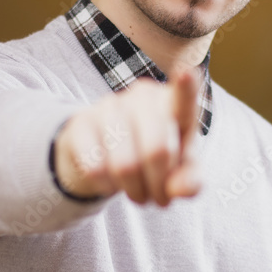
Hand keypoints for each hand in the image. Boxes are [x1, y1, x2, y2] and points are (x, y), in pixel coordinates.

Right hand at [54, 69, 202, 206]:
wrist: (106, 153)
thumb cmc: (155, 158)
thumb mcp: (180, 171)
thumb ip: (190, 180)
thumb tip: (178, 189)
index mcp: (173, 104)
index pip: (182, 98)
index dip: (186, 88)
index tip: (188, 73)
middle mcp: (142, 97)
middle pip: (157, 151)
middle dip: (159, 186)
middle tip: (158, 198)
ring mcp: (109, 105)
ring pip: (125, 166)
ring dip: (134, 191)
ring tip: (136, 192)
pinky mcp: (81, 122)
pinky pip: (95, 168)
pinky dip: (107, 187)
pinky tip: (110, 182)